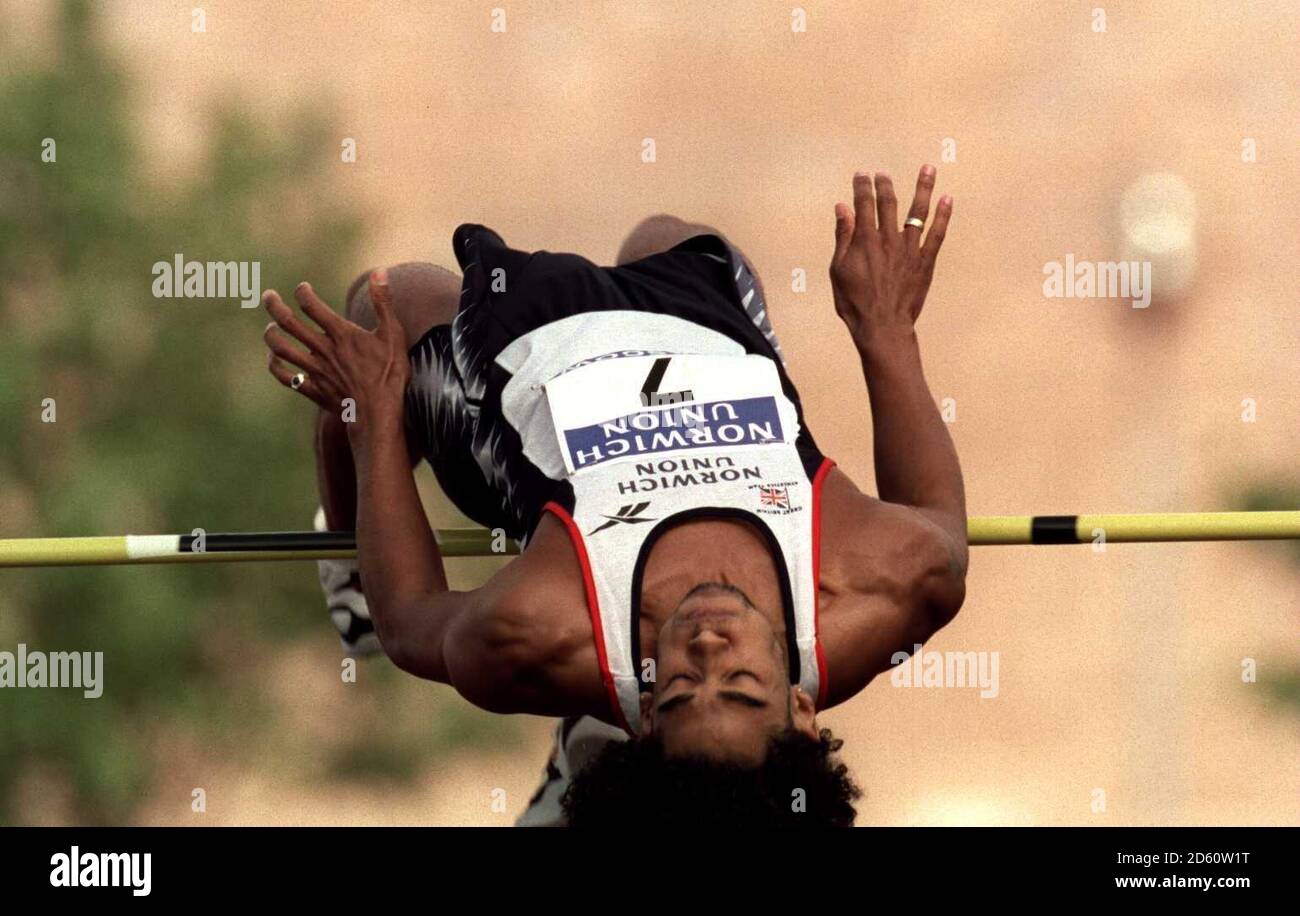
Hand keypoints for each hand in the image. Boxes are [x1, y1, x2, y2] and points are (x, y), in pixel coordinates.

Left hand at [263, 270, 410, 440]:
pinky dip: (275, 367)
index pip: (311, 305)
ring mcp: (315, 371)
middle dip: (274, 306)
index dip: (302, 293)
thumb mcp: (393, 334)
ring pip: (281, 349)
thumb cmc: (390, 374)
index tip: (302, 288)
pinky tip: (273, 359)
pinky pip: (286, 377)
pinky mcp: (313, 390)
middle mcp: (323, 349)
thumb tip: (380, 271)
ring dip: (271, 336)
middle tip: (268, 296)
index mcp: (341, 334)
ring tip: (270, 328)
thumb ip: (383, 302)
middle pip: (288, 323)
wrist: (380, 414)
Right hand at [829, 166, 951, 349]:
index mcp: (865, 240)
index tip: (862, 175)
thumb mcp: (838, 269)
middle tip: (882, 174)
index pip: (864, 204)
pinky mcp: (925, 261)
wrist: (882, 326)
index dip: (862, 187)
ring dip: (922, 188)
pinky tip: (948, 199)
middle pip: (889, 202)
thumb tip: (842, 208)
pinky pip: (937, 233)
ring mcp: (909, 248)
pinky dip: (943, 215)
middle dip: (885, 184)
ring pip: (918, 211)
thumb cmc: (855, 302)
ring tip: (928, 169)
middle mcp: (889, 238)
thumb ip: (843, 236)